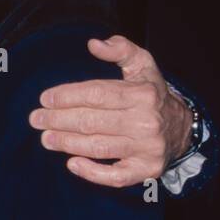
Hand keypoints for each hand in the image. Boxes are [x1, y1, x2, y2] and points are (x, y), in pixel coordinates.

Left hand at [28, 35, 192, 187]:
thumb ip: (121, 50)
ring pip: (98, 147)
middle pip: (92, 121)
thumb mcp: (143, 65)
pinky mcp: (146, 170)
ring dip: (67, 144)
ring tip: (46, 138)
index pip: (97, 94)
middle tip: (36, 119)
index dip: (67, 96)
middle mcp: (146, 122)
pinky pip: (115, 176)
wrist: (182, 129)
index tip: (45, 99)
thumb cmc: (152, 94)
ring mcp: (146, 148)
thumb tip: (94, 44)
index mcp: (142, 94)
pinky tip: (71, 163)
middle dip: (59, 120)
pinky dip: (92, 172)